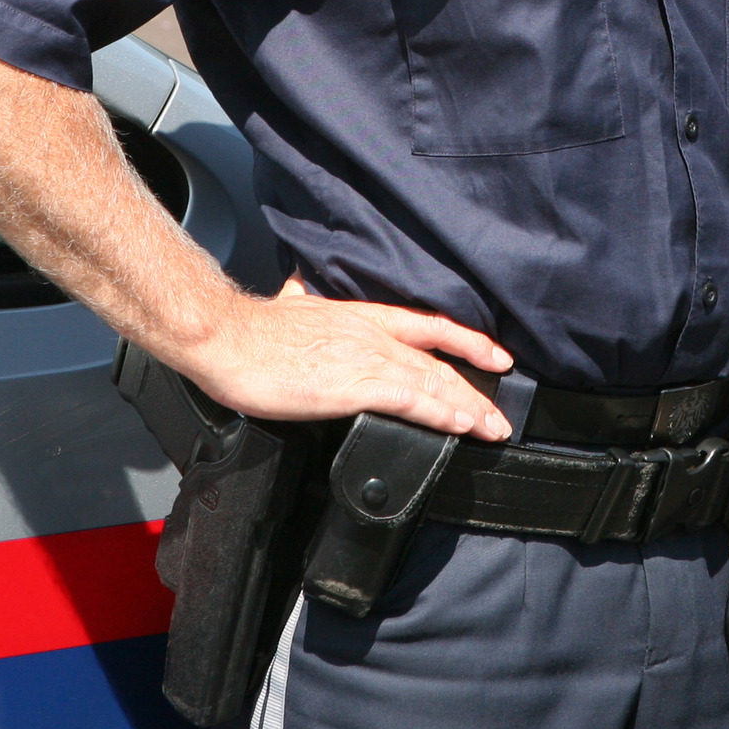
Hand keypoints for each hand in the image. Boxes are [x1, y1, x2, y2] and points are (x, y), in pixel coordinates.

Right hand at [177, 275, 513, 440]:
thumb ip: (312, 310)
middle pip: (439, 362)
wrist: (227, 339)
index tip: (498, 356)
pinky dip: (439, 412)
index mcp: (364, 317)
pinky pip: (409, 400)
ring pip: (432, 383)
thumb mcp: (296, 308)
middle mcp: (374, 335)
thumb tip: (306, 300)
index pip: (431, 325)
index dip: (469, 341)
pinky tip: (460, 424)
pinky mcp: (353, 385)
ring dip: (468, 408)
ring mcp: (367, 359)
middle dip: (476, 390)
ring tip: (492, 428)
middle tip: (501, 415)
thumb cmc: (254, 332)